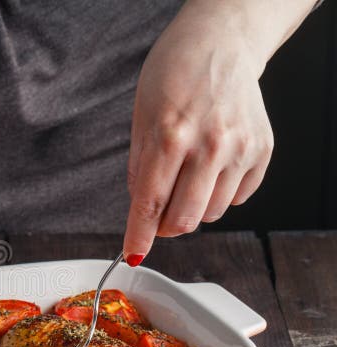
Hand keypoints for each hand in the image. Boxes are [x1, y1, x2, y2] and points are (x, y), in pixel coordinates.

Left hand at [122, 11, 272, 264]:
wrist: (221, 43)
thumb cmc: (174, 75)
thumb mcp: (141, 118)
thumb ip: (140, 168)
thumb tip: (142, 212)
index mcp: (171, 136)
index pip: (149, 202)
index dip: (139, 235)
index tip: (132, 254)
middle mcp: (210, 145)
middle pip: (184, 220)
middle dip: (165, 225)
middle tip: (158, 211)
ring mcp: (241, 149)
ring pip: (210, 214)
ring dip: (192, 208)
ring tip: (187, 175)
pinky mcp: (262, 151)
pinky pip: (237, 198)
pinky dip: (219, 193)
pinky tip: (212, 166)